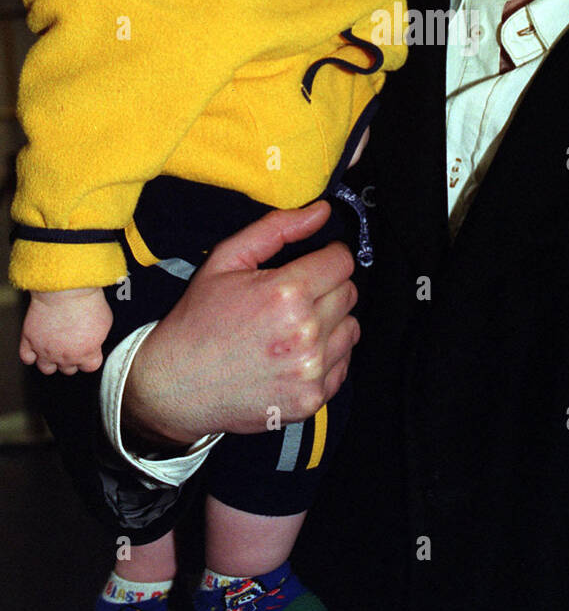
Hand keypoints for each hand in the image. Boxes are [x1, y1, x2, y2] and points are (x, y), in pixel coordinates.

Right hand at [20, 287, 113, 374]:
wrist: (65, 290)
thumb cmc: (87, 302)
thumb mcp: (105, 322)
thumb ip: (98, 338)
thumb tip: (94, 341)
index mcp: (86, 354)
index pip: (90, 367)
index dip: (90, 357)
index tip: (89, 348)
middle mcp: (65, 357)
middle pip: (68, 369)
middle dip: (71, 358)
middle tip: (72, 344)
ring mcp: (45, 350)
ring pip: (47, 368)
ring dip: (51, 361)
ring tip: (55, 347)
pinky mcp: (30, 340)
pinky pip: (26, 357)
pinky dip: (31, 354)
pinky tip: (38, 346)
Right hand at [123, 200, 359, 446]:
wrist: (175, 387)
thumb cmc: (199, 319)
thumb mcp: (226, 260)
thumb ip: (277, 228)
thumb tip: (322, 210)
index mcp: (286, 293)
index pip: (342, 260)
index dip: (327, 256)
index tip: (311, 263)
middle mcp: (305, 334)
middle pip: (349, 292)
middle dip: (327, 287)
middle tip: (295, 296)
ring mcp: (310, 371)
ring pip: (351, 328)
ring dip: (331, 322)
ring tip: (294, 326)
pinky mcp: (311, 400)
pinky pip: (343, 364)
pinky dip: (327, 357)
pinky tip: (295, 354)